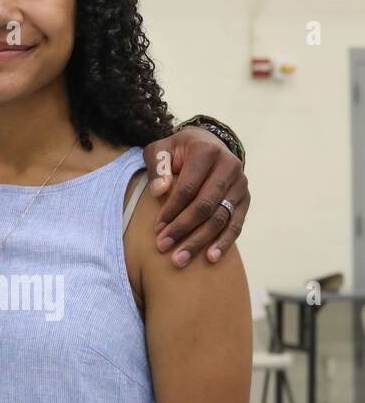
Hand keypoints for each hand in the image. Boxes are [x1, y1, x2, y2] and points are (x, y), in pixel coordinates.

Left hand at [143, 128, 248, 267]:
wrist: (207, 143)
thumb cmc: (179, 150)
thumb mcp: (161, 149)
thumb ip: (158, 166)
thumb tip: (158, 192)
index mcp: (207, 151)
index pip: (188, 188)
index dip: (172, 210)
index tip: (157, 228)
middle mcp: (229, 166)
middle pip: (205, 206)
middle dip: (183, 229)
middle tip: (163, 246)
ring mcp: (240, 184)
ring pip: (221, 218)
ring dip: (200, 241)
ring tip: (180, 258)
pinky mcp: (245, 199)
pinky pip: (236, 224)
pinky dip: (224, 242)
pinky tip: (211, 257)